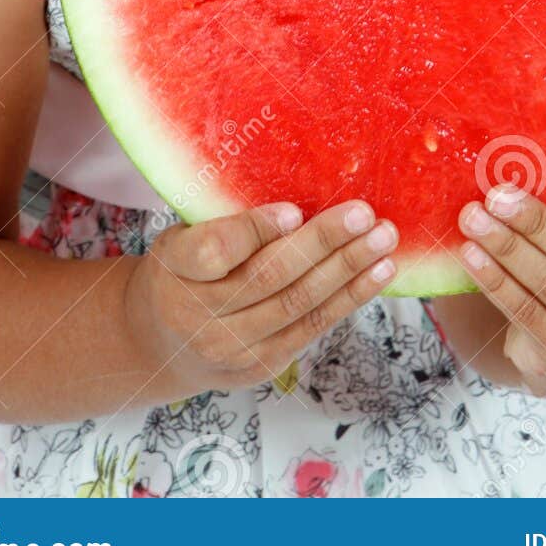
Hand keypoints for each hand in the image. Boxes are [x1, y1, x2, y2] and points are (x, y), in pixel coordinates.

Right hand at [125, 199, 398, 393]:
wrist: (161, 344)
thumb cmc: (183, 271)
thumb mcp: (183, 236)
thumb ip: (226, 218)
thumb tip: (296, 180)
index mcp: (176, 267)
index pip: (215, 250)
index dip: (256, 231)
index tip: (294, 210)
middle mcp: (200, 313)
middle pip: (270, 276)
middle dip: (323, 242)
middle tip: (363, 214)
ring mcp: (232, 347)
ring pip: (299, 303)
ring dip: (349, 269)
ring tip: (384, 238)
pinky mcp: (262, 365)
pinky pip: (313, 327)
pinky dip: (350, 298)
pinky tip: (379, 272)